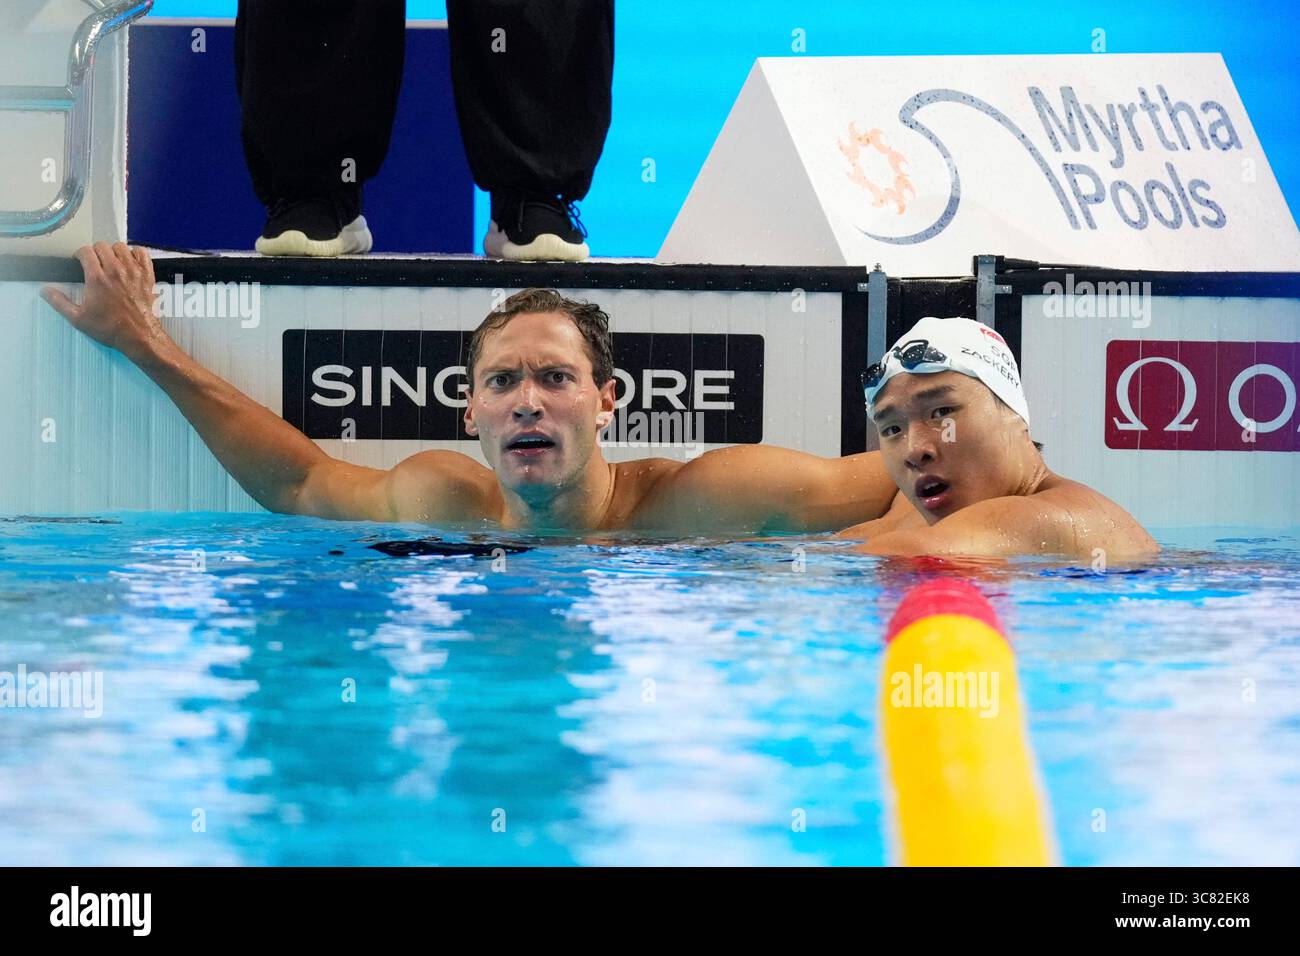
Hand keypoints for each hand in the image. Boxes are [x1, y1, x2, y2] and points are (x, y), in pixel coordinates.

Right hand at [41, 242, 169, 360]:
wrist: (138, 335)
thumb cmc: (110, 328)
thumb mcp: (78, 318)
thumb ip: (59, 302)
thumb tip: (45, 291)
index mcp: (97, 278)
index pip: (85, 251)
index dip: (80, 255)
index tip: (80, 261)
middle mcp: (115, 271)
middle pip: (102, 246)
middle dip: (95, 253)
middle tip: (95, 264)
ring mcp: (133, 271)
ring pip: (120, 247)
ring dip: (114, 252)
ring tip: (111, 263)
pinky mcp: (147, 275)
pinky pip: (141, 253)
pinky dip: (135, 254)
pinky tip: (129, 262)